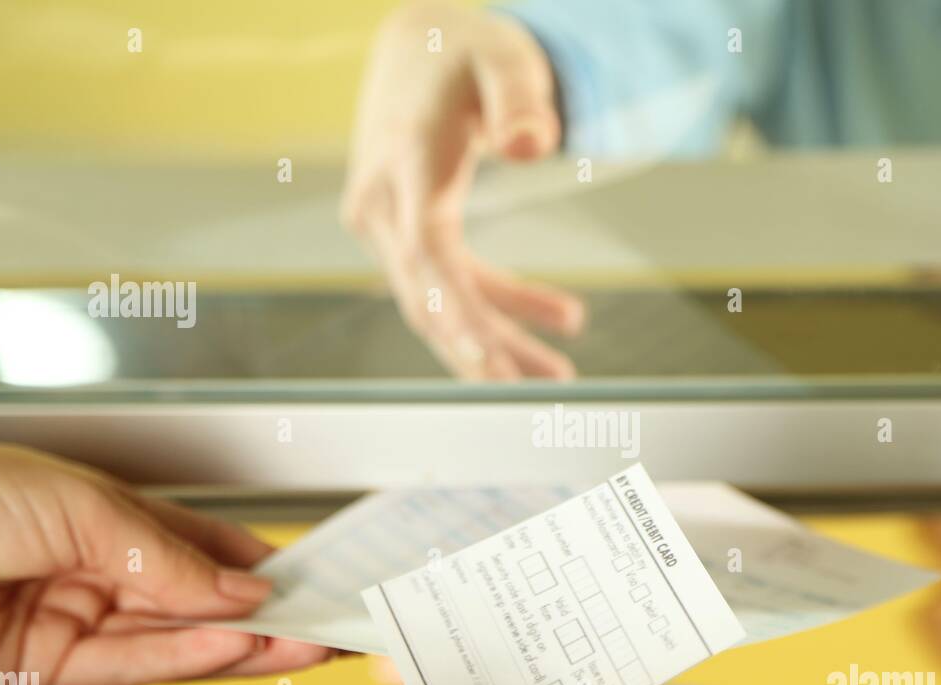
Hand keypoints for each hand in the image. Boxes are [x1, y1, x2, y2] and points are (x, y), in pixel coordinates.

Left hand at [0, 438, 334, 684]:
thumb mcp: (78, 504)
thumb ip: (165, 554)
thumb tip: (235, 587)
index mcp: (100, 516)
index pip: (196, 546)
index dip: (253, 562)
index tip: (308, 574)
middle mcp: (90, 571)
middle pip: (192, 599)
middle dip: (261, 610)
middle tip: (323, 618)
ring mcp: (69, 623)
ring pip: (172, 640)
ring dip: (239, 642)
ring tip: (298, 639)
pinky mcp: (43, 674)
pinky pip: (131, 669)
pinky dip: (187, 659)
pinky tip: (233, 647)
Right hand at [341, 2, 584, 380]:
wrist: (416, 44)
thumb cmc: (462, 49)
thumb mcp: (500, 56)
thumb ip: (519, 96)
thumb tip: (534, 146)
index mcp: (403, 163)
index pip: (425, 251)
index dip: (455, 308)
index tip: (487, 357)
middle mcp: (383, 203)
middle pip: (430, 295)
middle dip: (484, 348)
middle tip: (543, 384)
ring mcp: (389, 225)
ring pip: (439, 302)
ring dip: (495, 341)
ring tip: (556, 371)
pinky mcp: (407, 234)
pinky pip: (452, 283)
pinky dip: (497, 306)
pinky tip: (557, 316)